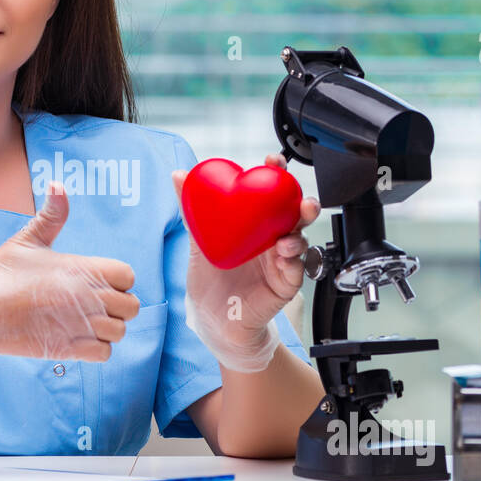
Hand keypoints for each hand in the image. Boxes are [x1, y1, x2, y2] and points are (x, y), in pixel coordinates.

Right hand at [0, 181, 141, 376]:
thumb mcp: (26, 240)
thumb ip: (51, 215)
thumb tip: (58, 184)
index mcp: (79, 269)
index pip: (128, 275)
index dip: (118, 279)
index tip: (100, 282)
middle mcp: (85, 298)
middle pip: (131, 306)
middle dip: (118, 305)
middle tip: (95, 304)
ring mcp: (77, 326)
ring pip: (120, 332)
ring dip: (108, 328)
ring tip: (86, 323)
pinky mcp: (67, 349)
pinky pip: (104, 354)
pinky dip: (96, 349)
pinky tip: (78, 339)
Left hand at [171, 153, 320, 370]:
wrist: (213, 319)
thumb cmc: (211, 279)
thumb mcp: (199, 240)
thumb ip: (192, 209)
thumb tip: (178, 175)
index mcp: (257, 224)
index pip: (272, 194)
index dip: (277, 175)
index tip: (272, 162)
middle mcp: (274, 239)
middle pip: (295, 213)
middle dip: (301, 199)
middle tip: (294, 193)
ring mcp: (282, 261)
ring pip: (301, 239)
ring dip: (299, 230)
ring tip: (289, 228)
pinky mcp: (285, 284)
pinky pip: (295, 269)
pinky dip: (293, 259)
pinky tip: (284, 253)